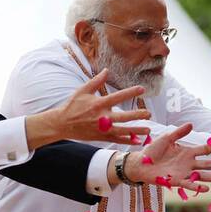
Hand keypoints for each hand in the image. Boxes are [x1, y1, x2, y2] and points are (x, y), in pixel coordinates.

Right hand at [28, 70, 150, 147]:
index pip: (118, 97)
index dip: (131, 92)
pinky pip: (117, 139)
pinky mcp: (101, 137)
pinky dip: (127, 141)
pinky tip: (138, 141)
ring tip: (148, 129)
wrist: (62, 123)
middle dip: (137, 115)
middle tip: (149, 114)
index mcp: (98, 104)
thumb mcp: (82, 91)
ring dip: (136, 130)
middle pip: (124, 116)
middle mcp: (102, 117)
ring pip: (123, 130)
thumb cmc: (72, 105)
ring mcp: (102, 128)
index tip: (142, 89)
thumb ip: (96, 81)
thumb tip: (106, 70)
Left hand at [129, 122, 210, 195]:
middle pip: (208, 163)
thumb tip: (191, 124)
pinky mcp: (176, 181)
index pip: (206, 150)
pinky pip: (189, 185)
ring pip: (203, 175)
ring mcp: (184, 173)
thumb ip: (179, 133)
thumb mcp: (166, 138)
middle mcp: (188, 163)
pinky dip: (197, 187)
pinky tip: (206, 188)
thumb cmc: (152, 151)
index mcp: (187, 152)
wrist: (140, 164)